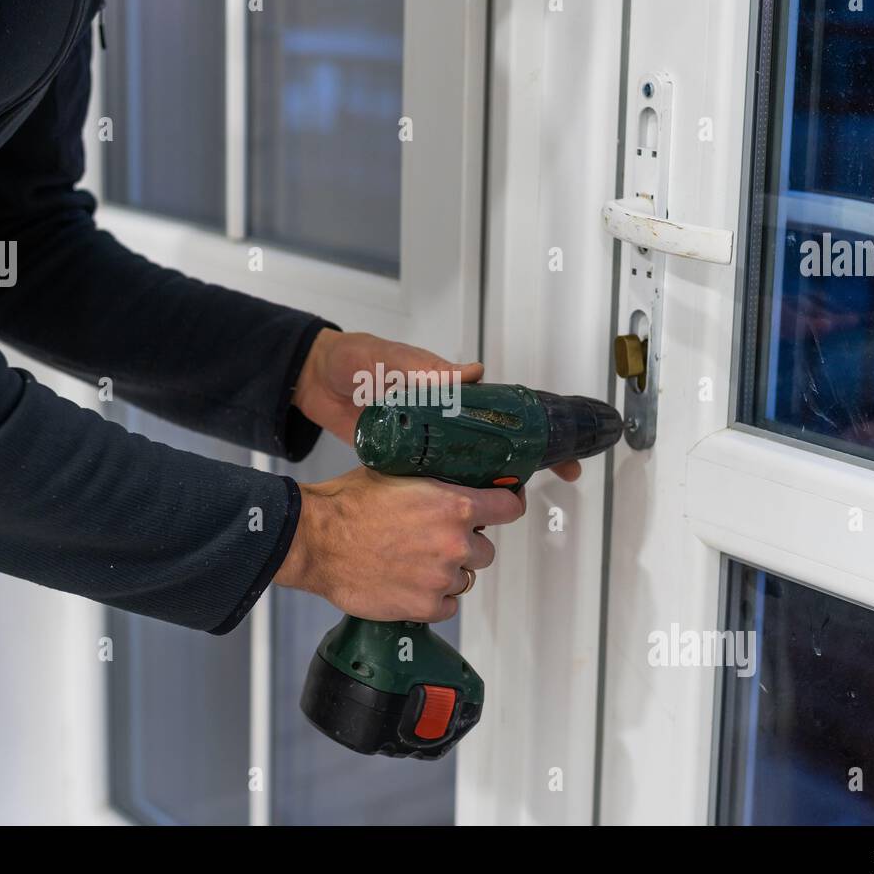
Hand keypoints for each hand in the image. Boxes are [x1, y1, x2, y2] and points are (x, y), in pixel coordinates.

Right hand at [274, 467, 526, 621]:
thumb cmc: (348, 505)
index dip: (507, 505)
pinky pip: (446, 605)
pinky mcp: (425, 607)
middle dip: (466, 544)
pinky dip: (432, 598)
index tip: (504, 507)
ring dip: (447, 572)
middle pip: (486, 549)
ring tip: (414, 561)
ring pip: (465, 578)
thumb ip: (434, 482)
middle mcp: (455, 543)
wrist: (316, 540)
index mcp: (455, 506)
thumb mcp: (398, 473)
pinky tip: (408, 582)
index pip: (509, 508)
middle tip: (435, 539)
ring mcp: (441, 578)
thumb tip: (454, 481)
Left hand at [292, 328, 581, 480]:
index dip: (535, 432)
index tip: (560, 454)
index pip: (504, 411)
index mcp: (451, 390)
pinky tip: (464, 514)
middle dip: (524, 468)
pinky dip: (452, 497)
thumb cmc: (353, 360)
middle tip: (547, 486)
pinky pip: (435, 482)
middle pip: (495, 446)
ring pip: (469, 470)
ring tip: (508, 509)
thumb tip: (472, 374)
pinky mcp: (404, 461)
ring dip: (490, 489)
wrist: (314, 382)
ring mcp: (426, 442)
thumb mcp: (390, 359)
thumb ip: (424, 369)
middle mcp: (445, 418)